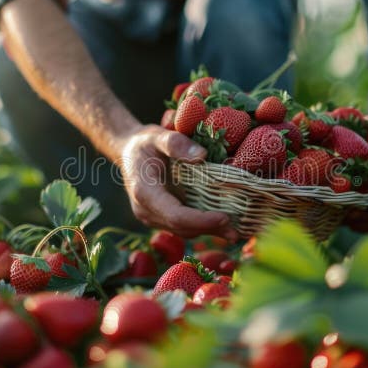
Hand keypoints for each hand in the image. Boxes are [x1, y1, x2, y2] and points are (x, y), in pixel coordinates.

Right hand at [119, 125, 237, 240]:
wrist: (129, 152)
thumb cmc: (144, 143)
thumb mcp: (158, 136)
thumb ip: (176, 143)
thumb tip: (202, 156)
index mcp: (145, 193)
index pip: (175, 215)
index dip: (201, 220)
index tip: (225, 217)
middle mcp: (146, 211)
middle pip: (182, 228)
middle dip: (210, 229)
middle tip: (238, 230)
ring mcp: (153, 217)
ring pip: (183, 231)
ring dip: (209, 231)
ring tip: (235, 231)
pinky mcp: (161, 217)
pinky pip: (183, 227)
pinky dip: (202, 226)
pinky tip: (222, 225)